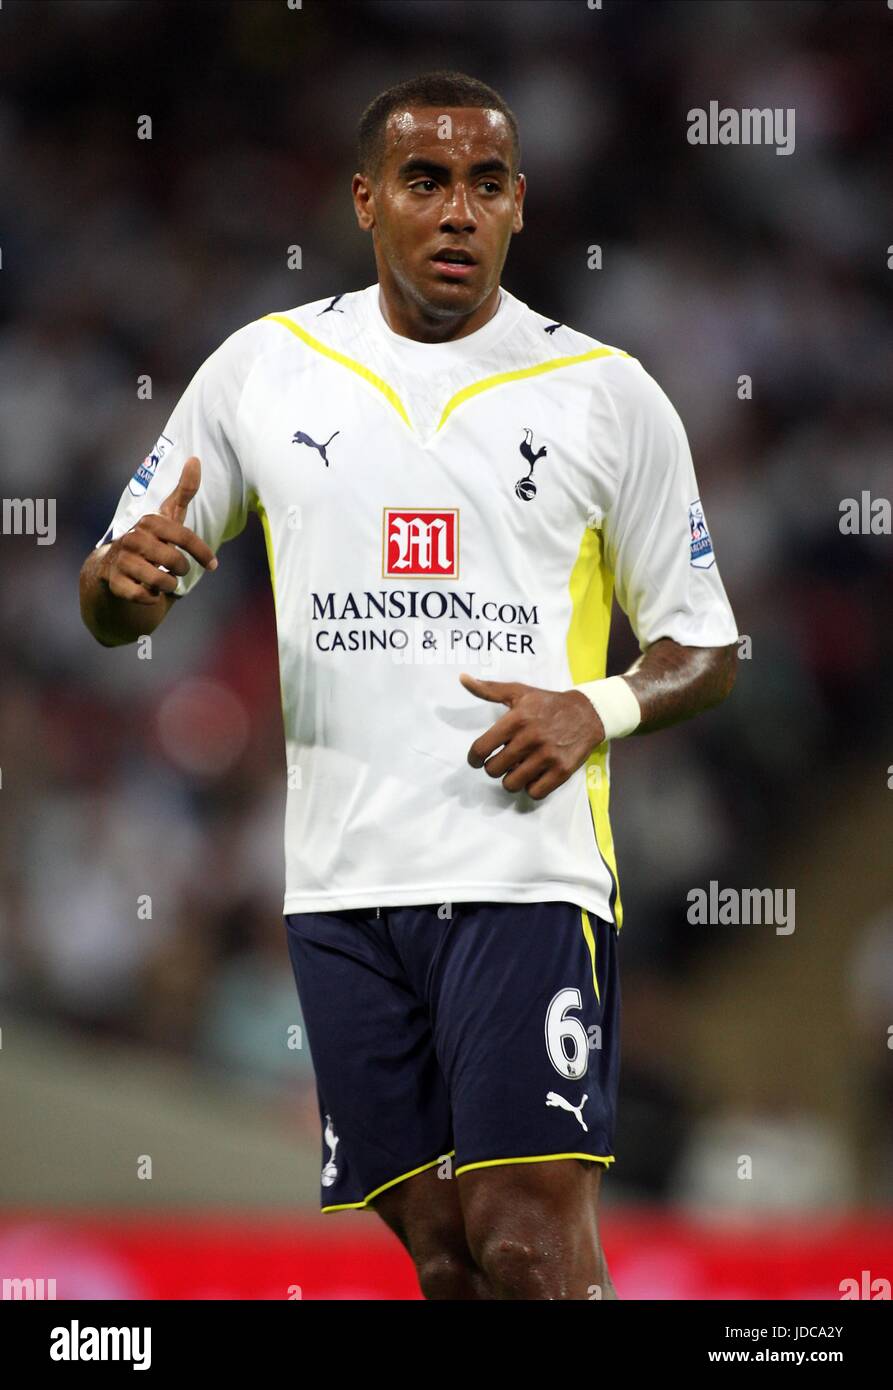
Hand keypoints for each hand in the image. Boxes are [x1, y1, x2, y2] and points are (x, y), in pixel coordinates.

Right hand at [99, 456, 216, 605]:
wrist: (113, 569)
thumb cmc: (150, 542)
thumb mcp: (167, 518)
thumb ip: (183, 492)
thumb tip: (195, 458)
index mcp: (149, 522)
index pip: (183, 537)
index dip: (202, 553)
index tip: (213, 565)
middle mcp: (132, 538)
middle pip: (174, 561)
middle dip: (181, 570)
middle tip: (177, 570)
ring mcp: (121, 560)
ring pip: (161, 581)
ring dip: (168, 585)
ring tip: (162, 580)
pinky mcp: (113, 582)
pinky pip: (143, 596)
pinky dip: (151, 598)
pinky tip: (148, 591)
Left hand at [460, 672, 605, 799]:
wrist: (588, 712)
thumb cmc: (548, 703)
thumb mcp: (519, 692)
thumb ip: (489, 689)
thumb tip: (462, 678)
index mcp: (517, 719)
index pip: (481, 748)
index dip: (474, 758)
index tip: (477, 760)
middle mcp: (531, 738)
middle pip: (494, 770)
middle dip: (494, 768)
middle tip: (502, 762)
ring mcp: (548, 756)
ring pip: (512, 784)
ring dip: (511, 779)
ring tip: (517, 769)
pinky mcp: (562, 770)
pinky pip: (535, 792)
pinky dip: (531, 787)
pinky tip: (534, 776)